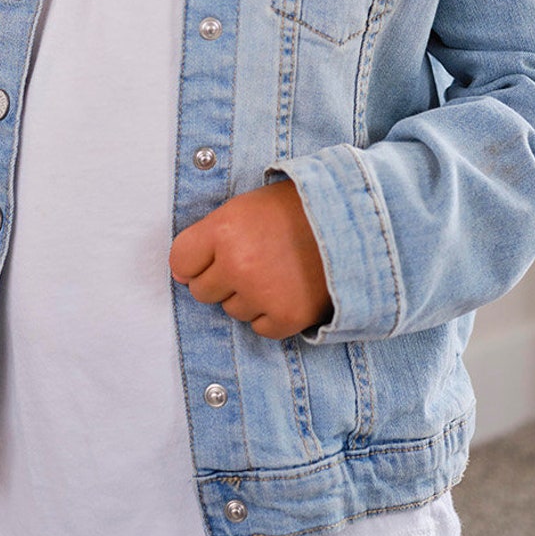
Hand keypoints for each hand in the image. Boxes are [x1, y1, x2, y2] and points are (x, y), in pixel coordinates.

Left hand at [169, 180, 332, 339]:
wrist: (354, 221)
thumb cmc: (296, 209)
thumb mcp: (246, 207)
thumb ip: (211, 236)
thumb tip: (182, 271)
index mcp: (223, 229)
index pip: (180, 261)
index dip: (193, 261)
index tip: (208, 260)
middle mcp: (237, 264)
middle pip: (202, 291)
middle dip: (220, 280)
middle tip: (250, 262)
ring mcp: (261, 293)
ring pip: (232, 311)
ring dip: (248, 297)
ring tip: (276, 271)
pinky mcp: (287, 316)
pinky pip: (260, 328)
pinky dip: (272, 315)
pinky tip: (288, 290)